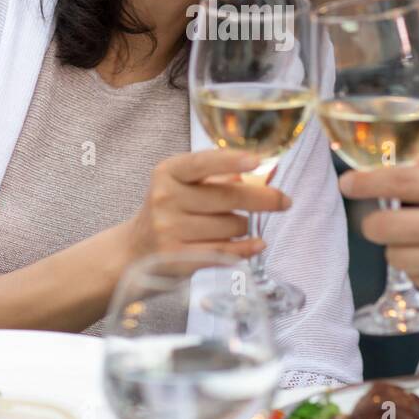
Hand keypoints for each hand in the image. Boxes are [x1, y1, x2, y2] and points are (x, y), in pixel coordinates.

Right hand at [122, 149, 290, 269]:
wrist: (134, 251)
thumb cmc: (168, 212)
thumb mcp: (182, 186)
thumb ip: (216, 177)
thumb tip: (258, 174)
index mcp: (168, 173)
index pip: (202, 162)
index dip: (231, 160)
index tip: (257, 160)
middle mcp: (165, 198)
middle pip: (227, 197)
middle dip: (263, 199)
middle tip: (284, 200)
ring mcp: (169, 229)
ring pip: (231, 226)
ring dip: (245, 227)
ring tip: (239, 227)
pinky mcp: (177, 258)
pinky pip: (225, 252)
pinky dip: (246, 249)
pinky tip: (257, 244)